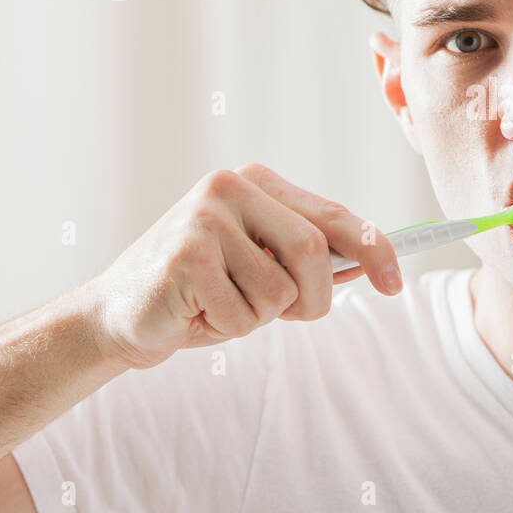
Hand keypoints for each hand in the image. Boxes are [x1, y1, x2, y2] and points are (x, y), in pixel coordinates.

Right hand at [84, 163, 401, 368]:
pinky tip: (195, 312)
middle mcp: (231, 188)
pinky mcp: (185, 255)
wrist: (117, 315)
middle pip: (314, 251)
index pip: (332, 215)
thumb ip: (309, 259)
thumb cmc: (201, 293)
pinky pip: (243, 313)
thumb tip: (375, 262)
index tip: (395, 283)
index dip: (373, 249)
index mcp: (256, 183)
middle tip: (287, 315)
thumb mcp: (262, 268)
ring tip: (221, 305)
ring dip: (259, 318)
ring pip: (280, 291)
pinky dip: (228, 328)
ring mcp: (205, 217)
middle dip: (314, 298)